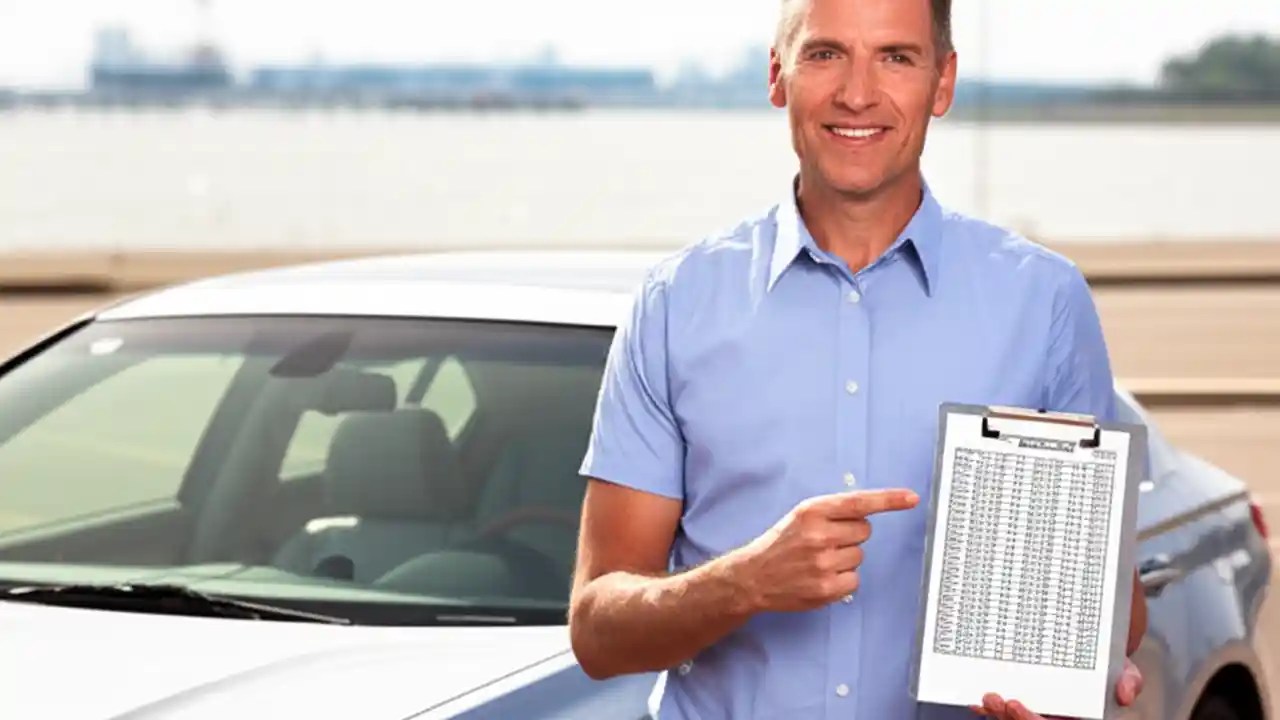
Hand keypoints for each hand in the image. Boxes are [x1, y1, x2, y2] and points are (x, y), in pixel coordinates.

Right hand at [730, 488, 919, 612]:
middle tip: (828, 541)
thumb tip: (869, 511)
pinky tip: (822, 577)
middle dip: (852, 535)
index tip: (911, 498)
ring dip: (846, 558)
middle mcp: (818, 536)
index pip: (858, 503)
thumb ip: (832, 511)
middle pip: (865, 531)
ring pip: (860, 556)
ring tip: (819, 561)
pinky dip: (843, 579)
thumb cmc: (781, 544)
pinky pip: (855, 579)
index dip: (888, 500)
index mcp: (812, 512)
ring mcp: (823, 564)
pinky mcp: (826, 589)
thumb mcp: (801, 516)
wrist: (754, 576)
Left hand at [968, 657, 1143, 718]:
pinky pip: (1001, 713)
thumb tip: (1124, 693)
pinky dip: (988, 709)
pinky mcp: (1020, 704)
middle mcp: (1051, 718)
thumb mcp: (1123, 672)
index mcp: (1074, 718)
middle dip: (1009, 718)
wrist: (1094, 655)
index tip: (1016, 704)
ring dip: (995, 714)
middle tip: (996, 699)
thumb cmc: (1107, 669)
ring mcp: (1035, 712)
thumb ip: (1129, 681)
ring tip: (986, 697)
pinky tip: (976, 701)